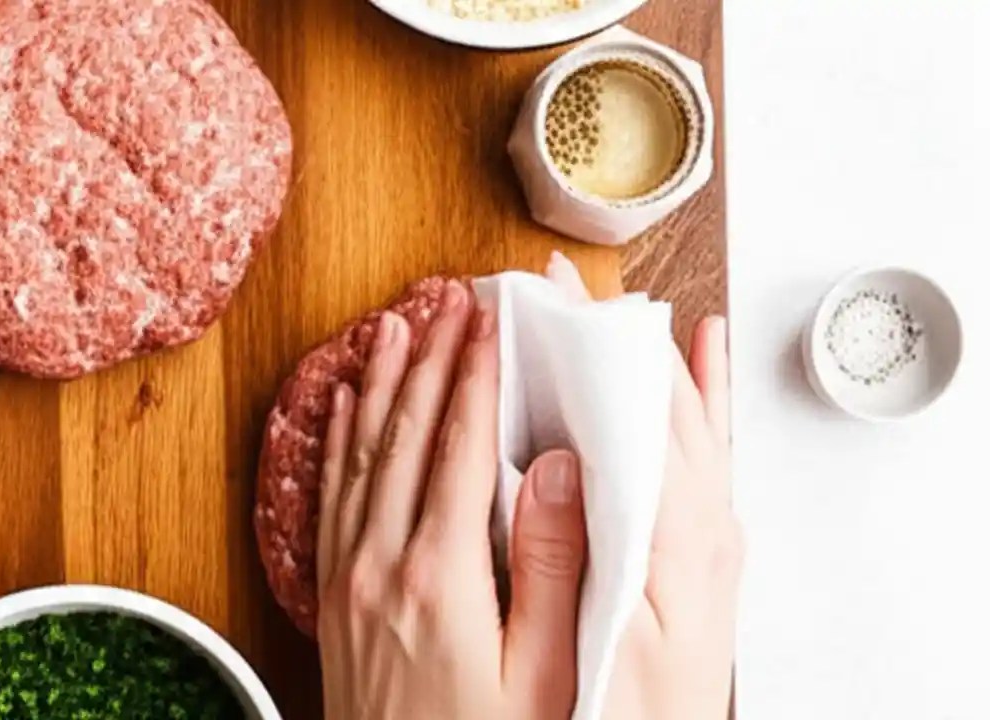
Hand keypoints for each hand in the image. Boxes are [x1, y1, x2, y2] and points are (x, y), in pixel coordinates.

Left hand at [317, 279, 589, 719]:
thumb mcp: (547, 671)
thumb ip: (554, 568)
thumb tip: (559, 469)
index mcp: (441, 576)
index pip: (460, 446)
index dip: (475, 374)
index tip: (489, 320)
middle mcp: (382, 564)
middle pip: (407, 434)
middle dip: (430, 358)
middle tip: (449, 299)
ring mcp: (347, 578)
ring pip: (360, 454)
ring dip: (379, 384)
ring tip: (396, 324)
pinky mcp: (331, 595)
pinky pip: (330, 496)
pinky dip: (337, 440)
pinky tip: (342, 404)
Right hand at [546, 252, 741, 719]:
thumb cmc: (632, 708)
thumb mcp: (606, 640)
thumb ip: (579, 554)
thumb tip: (556, 467)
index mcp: (680, 535)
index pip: (647, 412)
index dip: (602, 347)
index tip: (562, 298)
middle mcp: (705, 521)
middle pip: (670, 402)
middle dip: (619, 337)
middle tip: (567, 286)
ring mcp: (710, 531)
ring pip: (690, 420)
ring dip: (656, 359)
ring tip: (624, 310)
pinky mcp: (703, 545)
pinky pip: (706, 452)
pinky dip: (701, 399)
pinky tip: (700, 362)